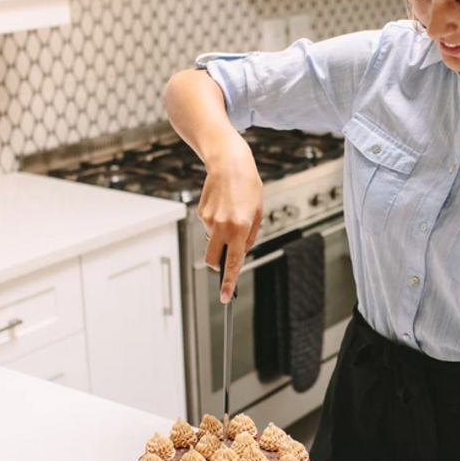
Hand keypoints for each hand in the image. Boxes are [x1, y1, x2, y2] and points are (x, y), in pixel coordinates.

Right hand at [198, 135, 262, 302]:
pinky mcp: (201, 213)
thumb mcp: (258, 213)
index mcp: (241, 228)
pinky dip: (215, 223)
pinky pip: (208, 227)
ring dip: (220, 237)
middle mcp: (223, 226)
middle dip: (216, 265)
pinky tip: (223, 206)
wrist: (229, 163)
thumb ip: (250, 237)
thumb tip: (240, 253)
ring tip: (231, 214)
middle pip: (212, 259)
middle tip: (224, 259)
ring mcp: (209, 220)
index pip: (233, 262)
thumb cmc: (248, 187)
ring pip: (211, 241)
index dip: (228, 282)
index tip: (225, 297)